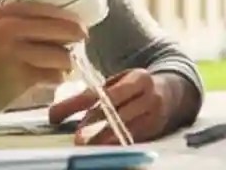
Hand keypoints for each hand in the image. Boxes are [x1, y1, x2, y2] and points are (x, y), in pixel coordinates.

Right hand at [0, 0, 86, 114]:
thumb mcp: (0, 26)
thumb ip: (28, 21)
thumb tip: (69, 23)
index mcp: (11, 10)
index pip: (57, 11)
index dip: (73, 22)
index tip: (79, 31)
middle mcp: (13, 27)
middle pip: (66, 30)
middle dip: (76, 40)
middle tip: (76, 49)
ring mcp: (16, 51)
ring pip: (63, 55)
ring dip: (67, 64)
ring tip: (61, 68)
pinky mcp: (20, 75)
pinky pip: (54, 75)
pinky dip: (57, 78)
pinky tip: (49, 79)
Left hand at [48, 68, 174, 143]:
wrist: (172, 92)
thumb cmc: (135, 87)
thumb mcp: (120, 81)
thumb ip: (98, 92)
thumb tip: (63, 108)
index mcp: (137, 78)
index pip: (101, 92)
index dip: (75, 104)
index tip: (54, 115)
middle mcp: (148, 95)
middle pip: (114, 111)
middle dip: (92, 125)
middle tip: (75, 138)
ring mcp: (153, 114)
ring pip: (123, 129)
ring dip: (101, 139)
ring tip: (86, 146)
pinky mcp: (154, 130)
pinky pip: (131, 139)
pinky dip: (114, 144)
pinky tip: (101, 148)